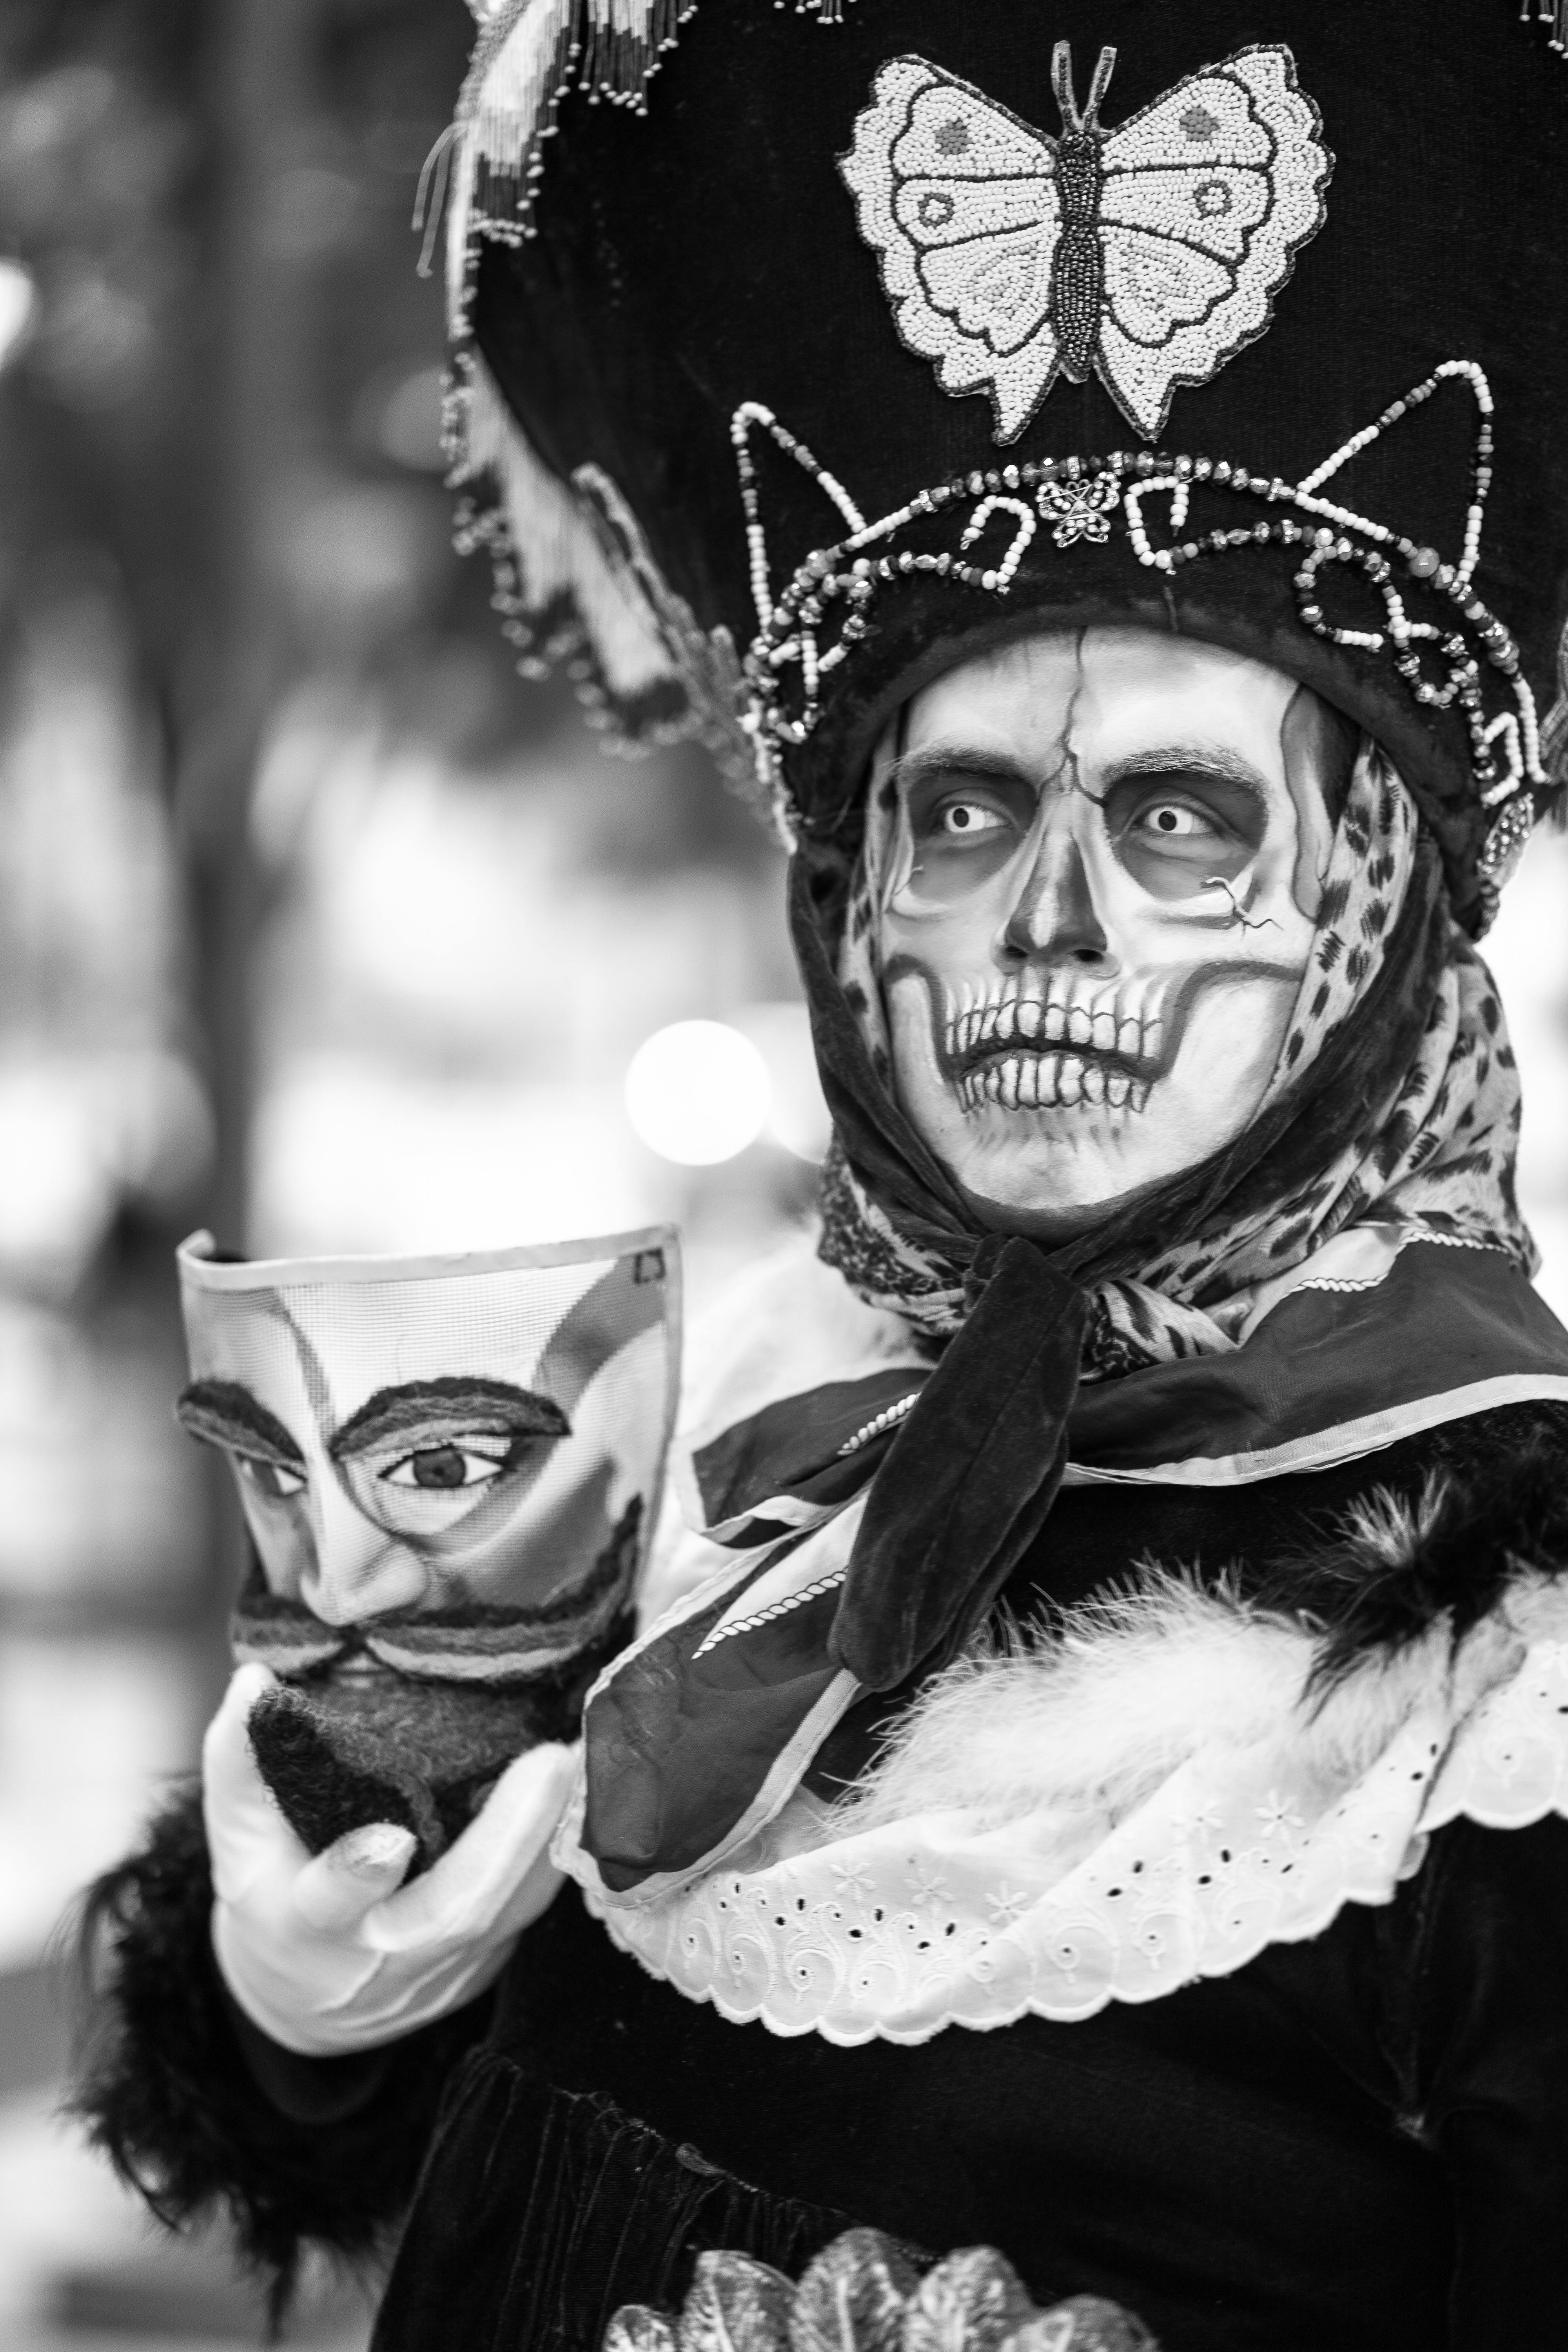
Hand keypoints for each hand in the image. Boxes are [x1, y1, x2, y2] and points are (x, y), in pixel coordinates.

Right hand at [203, 1663, 574, 2056]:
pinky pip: (533, 1905)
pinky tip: (593, 1788)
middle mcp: (385, 1953)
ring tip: (586, 1756)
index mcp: (309, 1925)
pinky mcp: (491, 1958)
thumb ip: (239, 1762)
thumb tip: (255, 1680)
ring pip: (513, 1907)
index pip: (328, 1903)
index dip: (355, 1874)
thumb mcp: (237, 1844)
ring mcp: (448, 1963)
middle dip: (507, 1838)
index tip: (387, 1840)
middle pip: (456, 1909)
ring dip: (556, 1834)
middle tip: (550, 1760)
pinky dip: (565, 1847)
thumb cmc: (272, 1902)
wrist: (308, 2005)